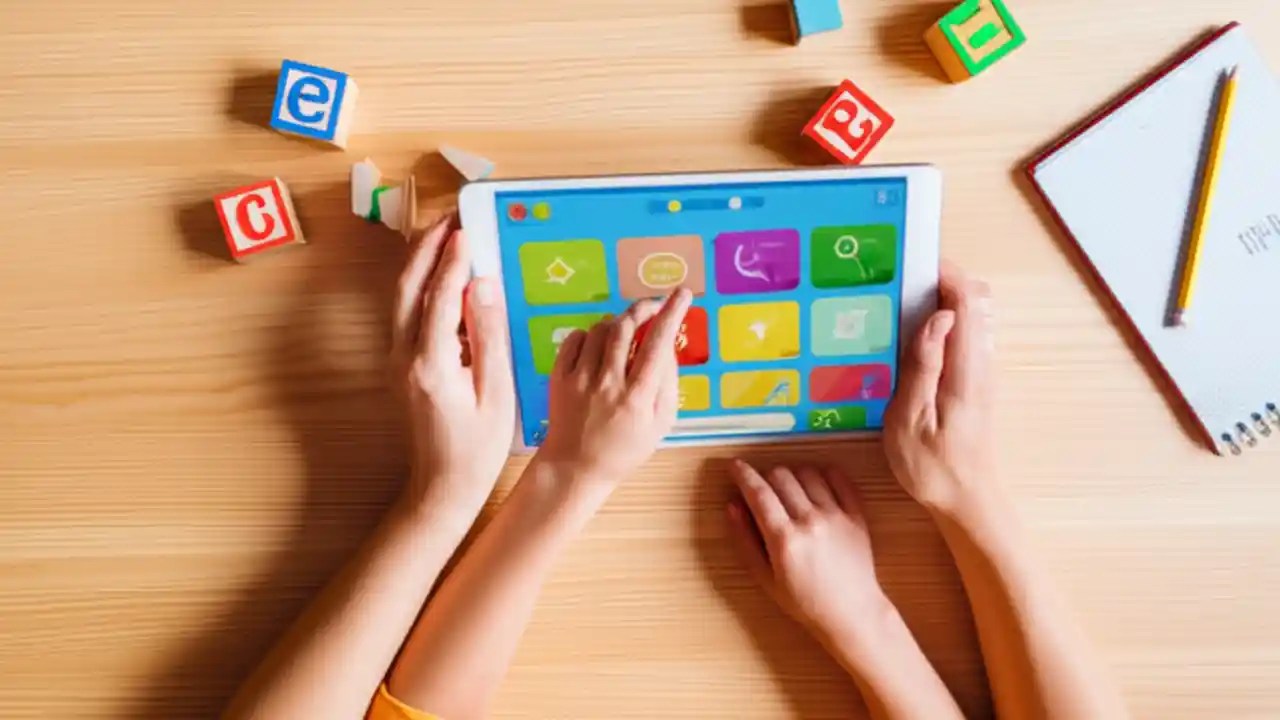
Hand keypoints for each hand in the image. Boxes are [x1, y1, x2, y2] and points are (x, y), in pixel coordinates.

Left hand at [391, 214, 514, 514]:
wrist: (442, 485)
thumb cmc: (477, 448)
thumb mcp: (495, 392)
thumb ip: (488, 336)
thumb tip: (482, 286)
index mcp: (431, 364)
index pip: (439, 295)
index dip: (453, 258)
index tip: (468, 229)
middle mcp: (405, 357)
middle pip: (408, 286)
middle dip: (427, 247)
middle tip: (452, 218)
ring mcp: (397, 360)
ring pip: (402, 296)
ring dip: (421, 262)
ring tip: (446, 235)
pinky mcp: (401, 364)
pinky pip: (407, 313)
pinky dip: (422, 286)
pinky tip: (445, 277)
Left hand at [536, 289, 692, 487]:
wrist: (575, 468)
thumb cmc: (623, 450)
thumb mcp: (660, 425)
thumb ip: (667, 385)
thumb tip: (667, 347)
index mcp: (637, 397)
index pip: (657, 344)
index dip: (672, 313)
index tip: (681, 294)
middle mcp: (608, 383)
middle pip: (625, 327)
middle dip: (642, 309)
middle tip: (652, 307)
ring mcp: (579, 378)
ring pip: (600, 329)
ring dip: (616, 323)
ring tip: (624, 333)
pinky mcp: (558, 377)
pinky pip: (575, 339)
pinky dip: (589, 334)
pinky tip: (596, 347)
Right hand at [727, 461, 888, 640]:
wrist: (851, 613)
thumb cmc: (804, 601)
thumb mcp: (765, 578)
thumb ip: (746, 540)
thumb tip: (732, 505)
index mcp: (784, 539)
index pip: (758, 492)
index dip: (742, 474)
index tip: (734, 465)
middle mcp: (810, 521)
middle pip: (781, 476)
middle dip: (765, 476)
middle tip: (764, 490)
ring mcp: (836, 515)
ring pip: (808, 472)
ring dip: (792, 475)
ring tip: (790, 491)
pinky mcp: (856, 515)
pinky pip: (839, 478)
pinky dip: (823, 474)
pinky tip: (816, 484)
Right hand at [883, 263, 997, 516]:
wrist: (966, 500)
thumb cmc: (931, 467)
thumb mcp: (911, 420)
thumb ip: (924, 365)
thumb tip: (939, 315)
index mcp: (967, 369)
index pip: (968, 301)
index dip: (944, 273)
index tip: (909, 263)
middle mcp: (982, 361)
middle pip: (976, 298)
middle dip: (941, 279)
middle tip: (898, 280)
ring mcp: (982, 369)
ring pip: (972, 313)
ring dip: (940, 299)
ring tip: (897, 301)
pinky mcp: (975, 378)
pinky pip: (965, 333)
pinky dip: (941, 320)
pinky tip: (909, 333)